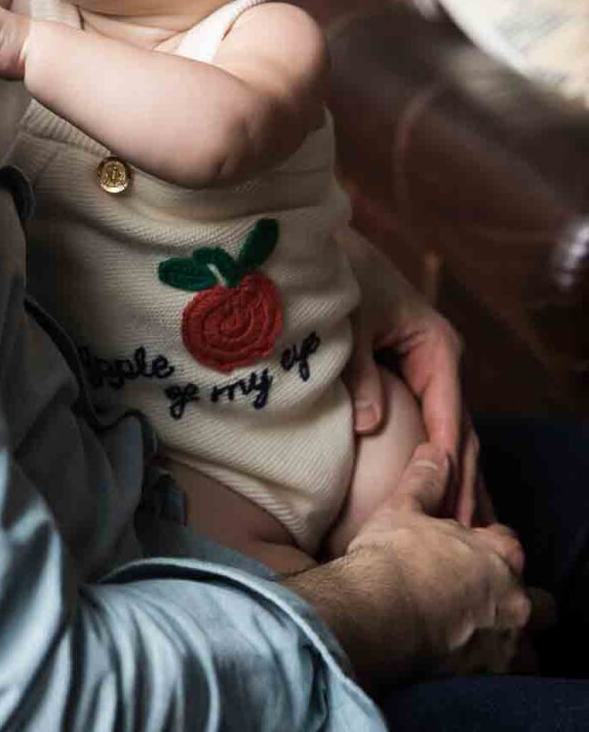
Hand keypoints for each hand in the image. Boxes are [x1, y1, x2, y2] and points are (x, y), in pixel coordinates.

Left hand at [342, 235, 485, 523]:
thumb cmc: (343, 280)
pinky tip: (438, 500)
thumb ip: (359, 371)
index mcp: (437, 347)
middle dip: (463, 485)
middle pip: (460, 434)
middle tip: (463, 541)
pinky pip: (431, 427)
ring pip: (452, 435)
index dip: (446, 465)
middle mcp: (442, 362)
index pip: (448, 417)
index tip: (443, 508)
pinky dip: (437, 463)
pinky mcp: (413, 379)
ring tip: (462, 537)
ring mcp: (431, 372)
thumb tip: (369, 425)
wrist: (328, 249)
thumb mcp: (351, 321)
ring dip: (458, 481)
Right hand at [345, 443, 531, 678]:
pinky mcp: (492, 676)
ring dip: (510, 636)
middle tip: (480, 596)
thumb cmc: (394, 559)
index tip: (464, 551)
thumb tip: (436, 450)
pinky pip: (506, 673)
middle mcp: (513, 597)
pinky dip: (492, 666)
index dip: (487, 547)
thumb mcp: (404, 508)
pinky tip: (465, 658)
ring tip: (476, 633)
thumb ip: (426, 479)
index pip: (508, 544)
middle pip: (536, 598)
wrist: (380, 616)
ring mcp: (507, 641)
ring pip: (527, 642)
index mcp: (499, 554)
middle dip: (515, 596)